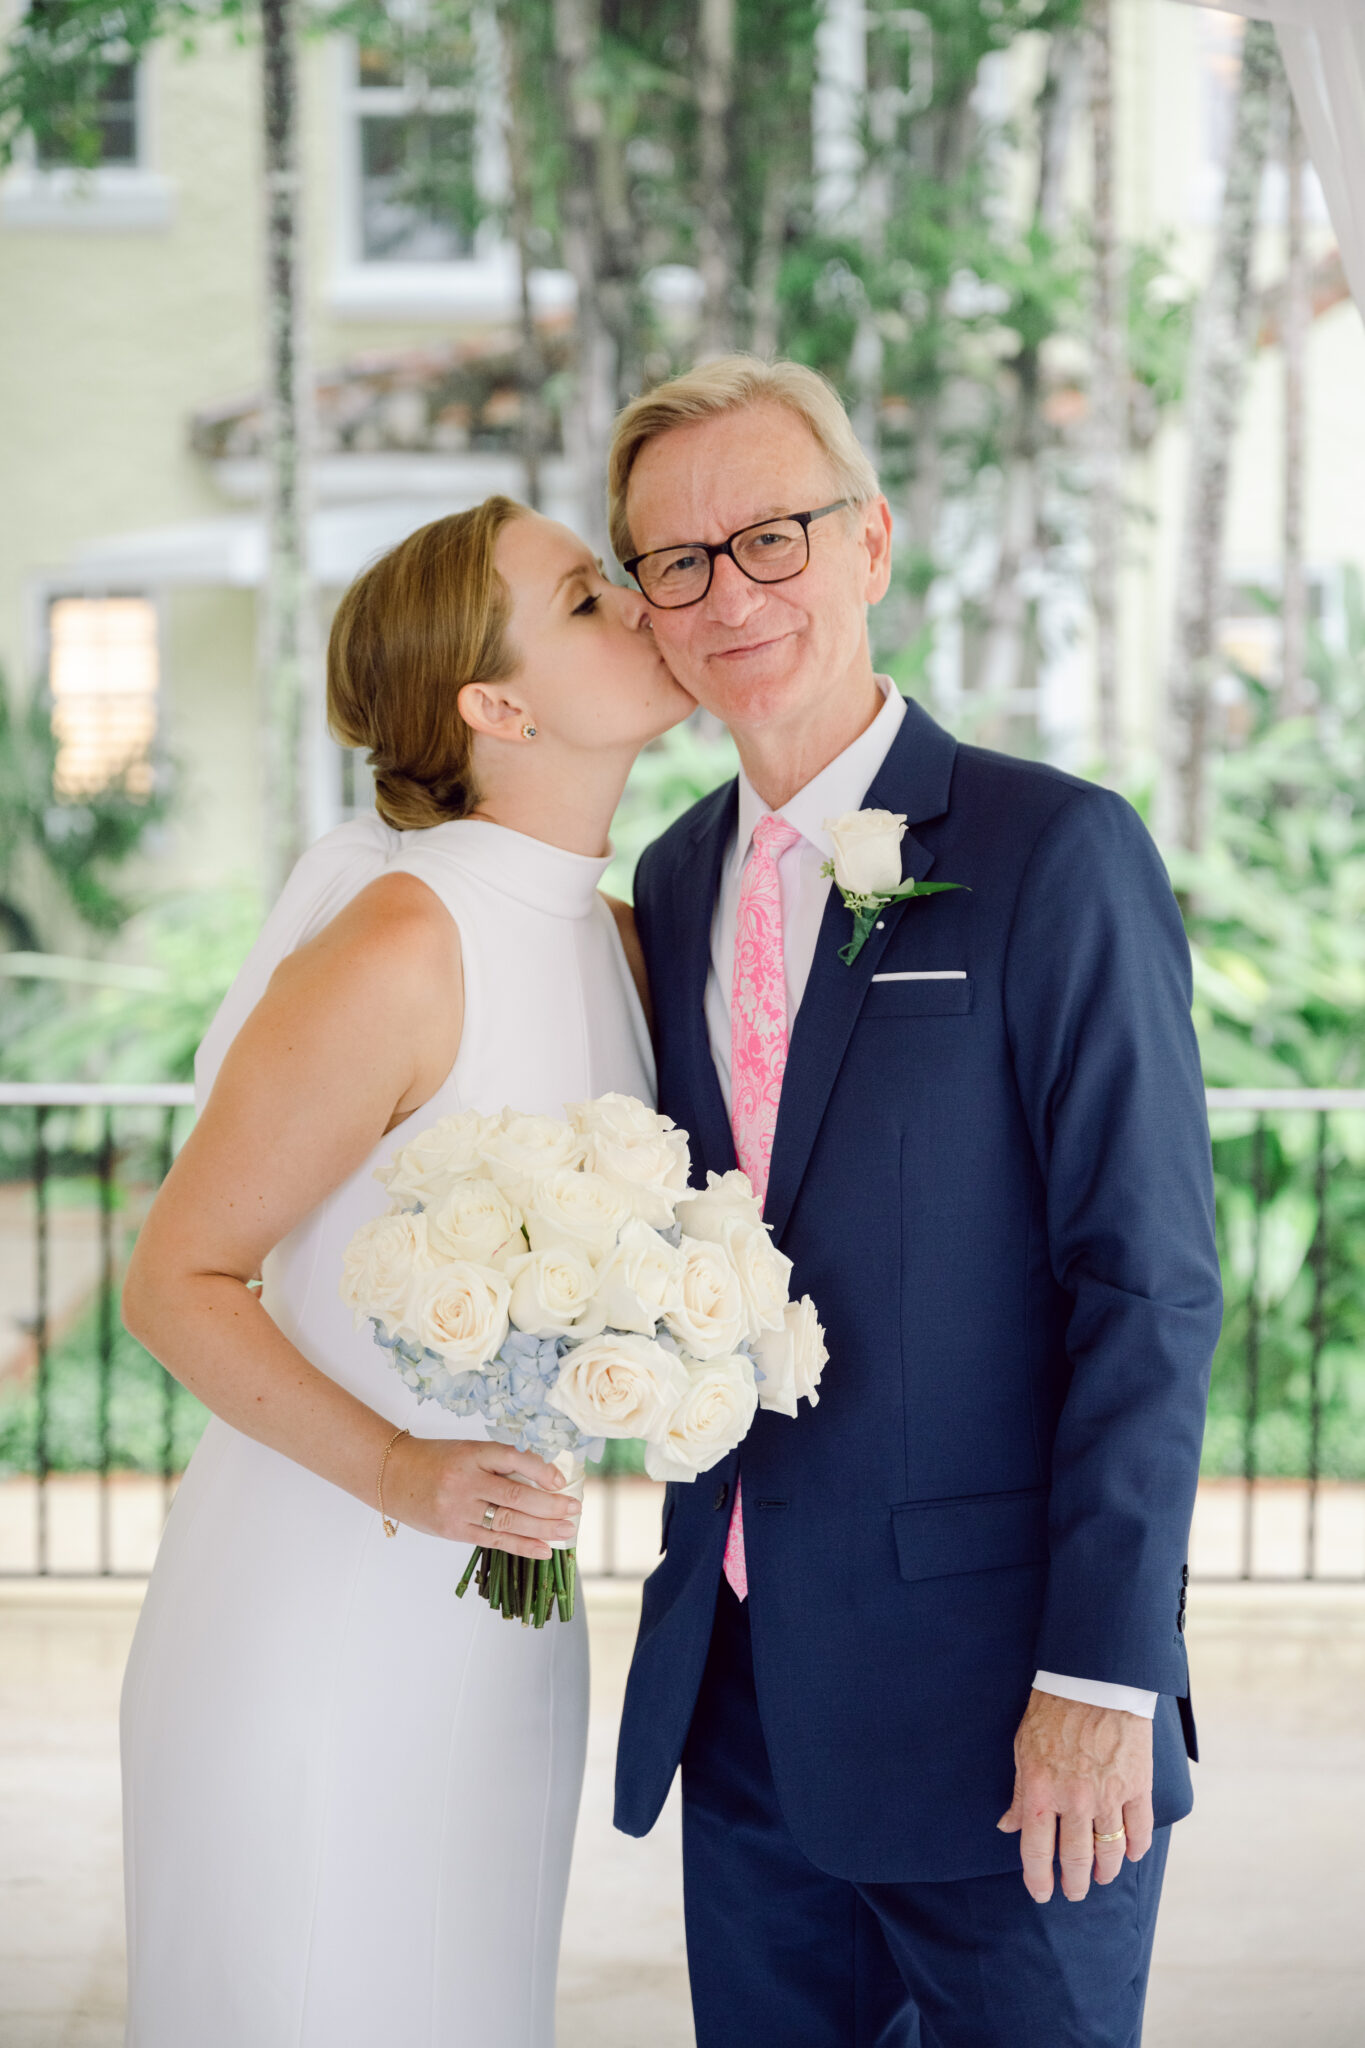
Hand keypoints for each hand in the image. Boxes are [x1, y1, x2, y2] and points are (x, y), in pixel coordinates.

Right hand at [388, 1437, 580, 1558]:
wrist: (393, 1475)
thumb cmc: (436, 1460)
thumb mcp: (467, 1450)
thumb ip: (499, 1462)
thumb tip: (543, 1477)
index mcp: (472, 1453)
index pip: (513, 1459)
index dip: (541, 1470)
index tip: (561, 1480)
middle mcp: (466, 1481)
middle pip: (516, 1496)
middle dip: (550, 1505)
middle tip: (575, 1509)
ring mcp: (459, 1508)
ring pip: (509, 1521)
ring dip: (543, 1528)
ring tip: (567, 1530)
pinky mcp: (454, 1531)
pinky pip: (494, 1541)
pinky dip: (522, 1546)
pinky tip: (544, 1549)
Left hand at [997, 1689, 1153, 1902]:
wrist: (1092, 1679)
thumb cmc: (1051, 1711)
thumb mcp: (1023, 1750)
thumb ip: (1021, 1794)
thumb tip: (1008, 1826)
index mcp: (1042, 1792)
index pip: (1037, 1851)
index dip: (1038, 1879)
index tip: (1041, 1893)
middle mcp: (1075, 1800)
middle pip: (1076, 1859)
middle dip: (1074, 1884)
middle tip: (1073, 1892)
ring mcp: (1109, 1795)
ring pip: (1109, 1852)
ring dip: (1104, 1872)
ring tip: (1099, 1878)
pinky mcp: (1136, 1785)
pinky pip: (1139, 1830)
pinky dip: (1135, 1848)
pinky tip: (1129, 1854)